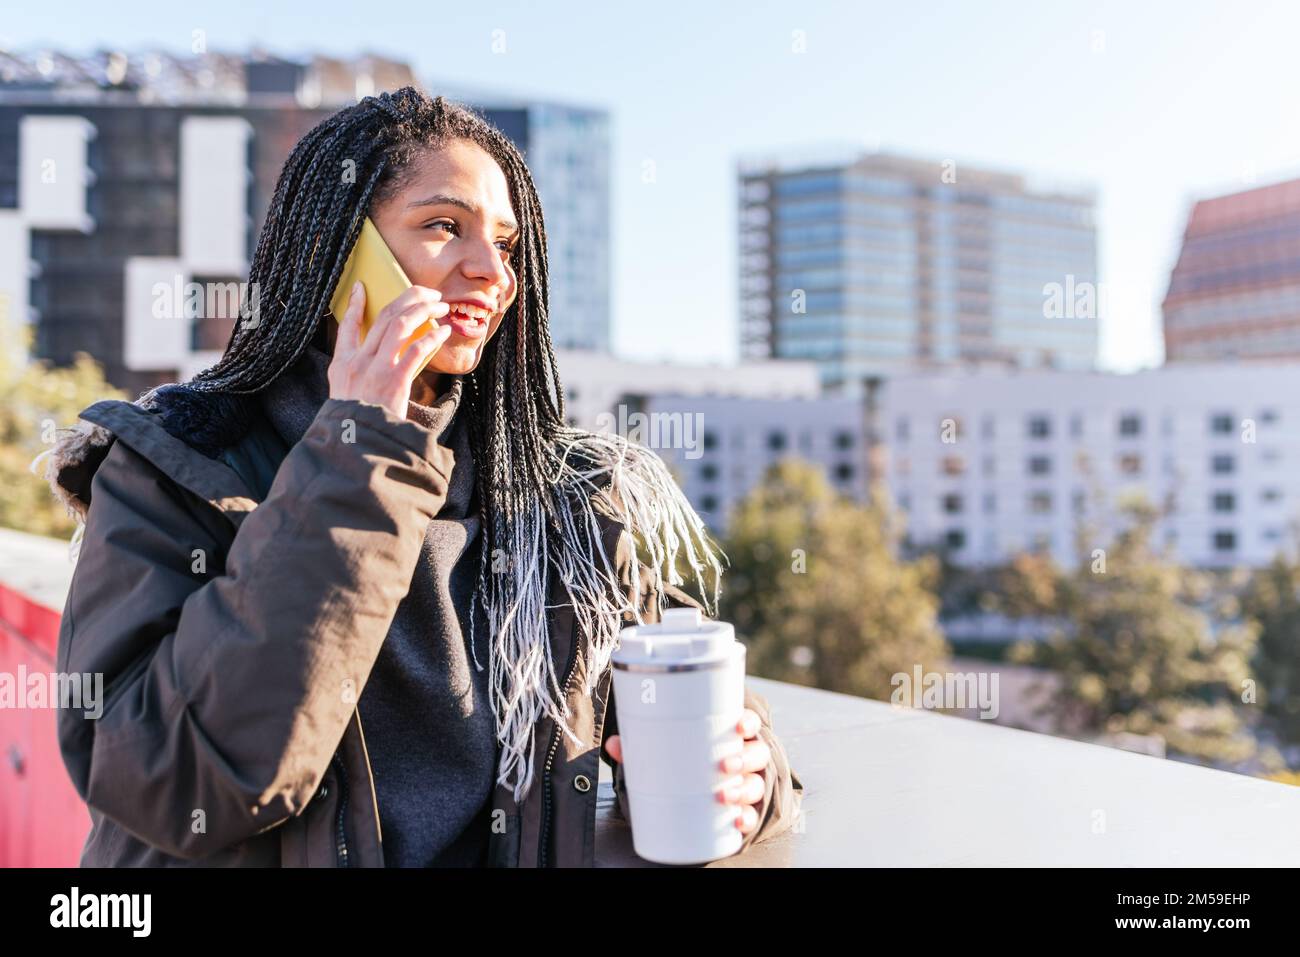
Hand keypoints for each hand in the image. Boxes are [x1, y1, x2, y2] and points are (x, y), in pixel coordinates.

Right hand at [328, 281, 453, 420]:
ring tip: (440, 305)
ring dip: (424, 310)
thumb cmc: (356, 425)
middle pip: (384, 317)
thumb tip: (379, 359)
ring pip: (401, 324)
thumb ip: (357, 376)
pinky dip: (432, 336)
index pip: (347, 326)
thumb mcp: (344, 397)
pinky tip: (443, 331)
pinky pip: (417, 349)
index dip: (355, 304)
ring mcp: (376, 369)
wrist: (357, 446)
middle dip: (409, 298)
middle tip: (427, 293)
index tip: (362, 288)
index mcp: (342, 365)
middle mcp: (358, 362)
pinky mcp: (395, 380)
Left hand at [603, 707, 769, 837]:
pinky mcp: (744, 806)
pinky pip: (753, 812)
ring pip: (756, 782)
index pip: (748, 722)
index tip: (739, 726)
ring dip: (745, 789)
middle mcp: (744, 755)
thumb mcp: (665, 749)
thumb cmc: (683, 758)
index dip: (748, 722)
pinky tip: (738, 821)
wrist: (691, 788)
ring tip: (725, 796)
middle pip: (756, 753)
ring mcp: (747, 781)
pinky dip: (748, 817)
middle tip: (724, 766)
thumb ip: (642, 745)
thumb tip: (613, 744)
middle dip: (744, 759)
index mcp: (730, 734)